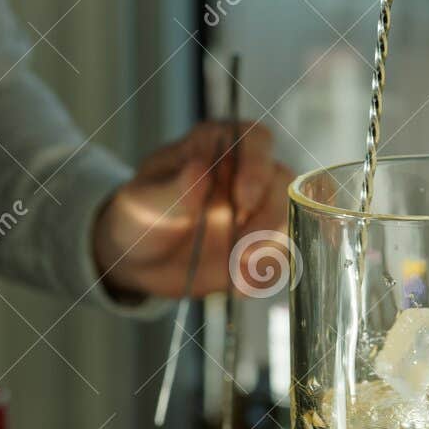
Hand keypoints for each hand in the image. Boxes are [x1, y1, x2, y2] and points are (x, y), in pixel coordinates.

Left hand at [92, 120, 292, 299]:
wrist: (140, 258)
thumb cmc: (140, 215)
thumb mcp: (145, 202)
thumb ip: (174, 190)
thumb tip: (199, 170)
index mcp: (218, 146)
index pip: (255, 140)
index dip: (258, 167)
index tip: (243, 201)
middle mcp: (247, 173)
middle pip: (282, 184)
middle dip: (269, 220)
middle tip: (244, 252)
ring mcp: (259, 210)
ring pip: (288, 221)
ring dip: (271, 251)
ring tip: (239, 278)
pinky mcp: (263, 244)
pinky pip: (279, 257)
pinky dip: (265, 275)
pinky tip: (239, 288)